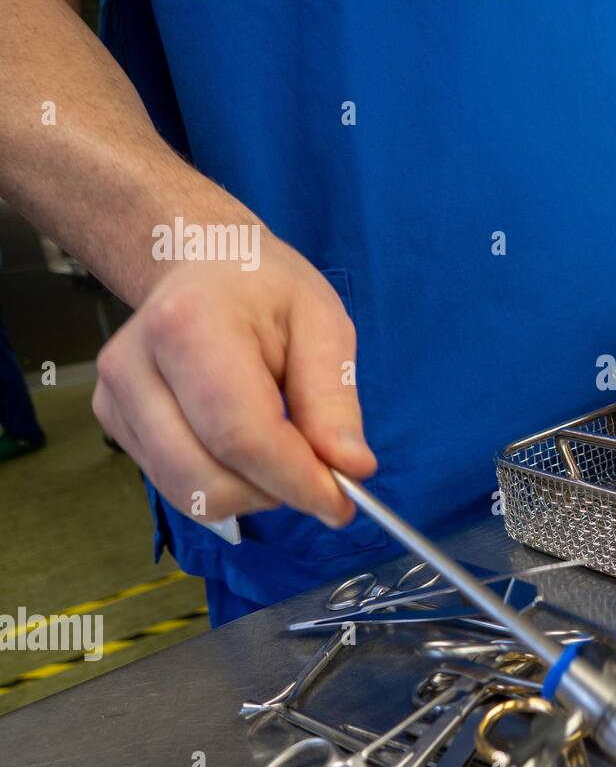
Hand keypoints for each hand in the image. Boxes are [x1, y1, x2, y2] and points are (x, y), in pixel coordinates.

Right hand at [92, 238, 376, 528]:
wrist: (204, 264)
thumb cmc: (267, 290)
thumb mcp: (323, 323)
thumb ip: (334, 398)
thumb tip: (351, 468)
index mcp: (189, 324)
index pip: (241, 435)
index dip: (295, 480)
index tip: (343, 502)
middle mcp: (134, 364)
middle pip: (206, 477)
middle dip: (275, 494)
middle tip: (320, 476)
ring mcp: (115, 396)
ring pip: (188, 493)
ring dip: (251, 495)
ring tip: (284, 455)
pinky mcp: (112, 421)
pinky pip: (175, 486)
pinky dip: (225, 485)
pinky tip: (247, 447)